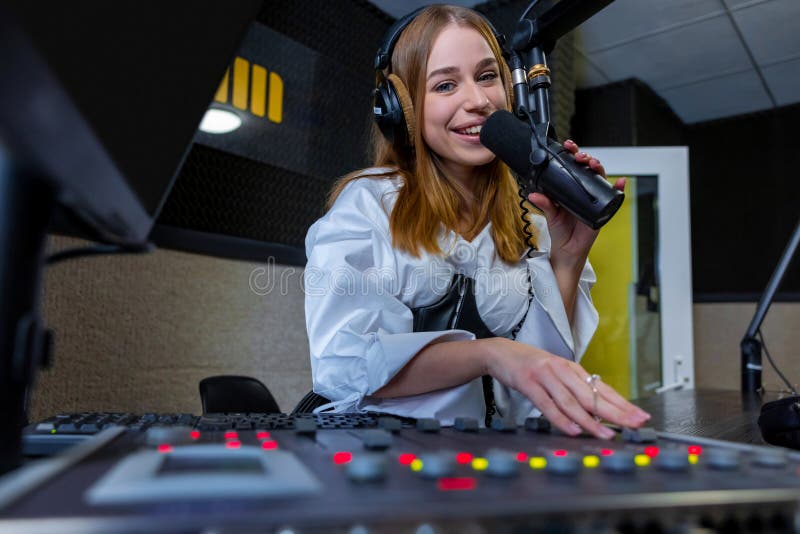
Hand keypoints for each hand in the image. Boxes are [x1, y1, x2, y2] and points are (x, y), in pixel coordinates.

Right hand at [485, 338, 649, 438]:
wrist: (500, 352)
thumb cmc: (530, 365)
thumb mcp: (555, 374)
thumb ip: (573, 389)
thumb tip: (595, 411)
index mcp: (572, 369)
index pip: (602, 388)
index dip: (622, 404)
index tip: (640, 416)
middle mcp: (562, 370)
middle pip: (592, 395)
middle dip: (616, 412)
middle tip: (635, 424)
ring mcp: (545, 375)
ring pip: (572, 402)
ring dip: (591, 421)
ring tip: (607, 434)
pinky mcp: (528, 382)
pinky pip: (547, 404)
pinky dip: (561, 419)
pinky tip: (573, 430)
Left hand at [528, 139, 624, 268]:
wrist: (567, 249)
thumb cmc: (560, 231)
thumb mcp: (550, 215)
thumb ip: (545, 204)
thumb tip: (533, 195)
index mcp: (570, 189)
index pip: (572, 167)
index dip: (572, 155)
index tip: (568, 146)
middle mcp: (584, 191)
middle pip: (588, 169)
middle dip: (585, 158)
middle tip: (580, 156)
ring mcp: (594, 199)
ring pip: (600, 179)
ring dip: (599, 168)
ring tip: (594, 164)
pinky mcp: (603, 209)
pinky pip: (613, 198)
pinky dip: (619, 189)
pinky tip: (620, 182)